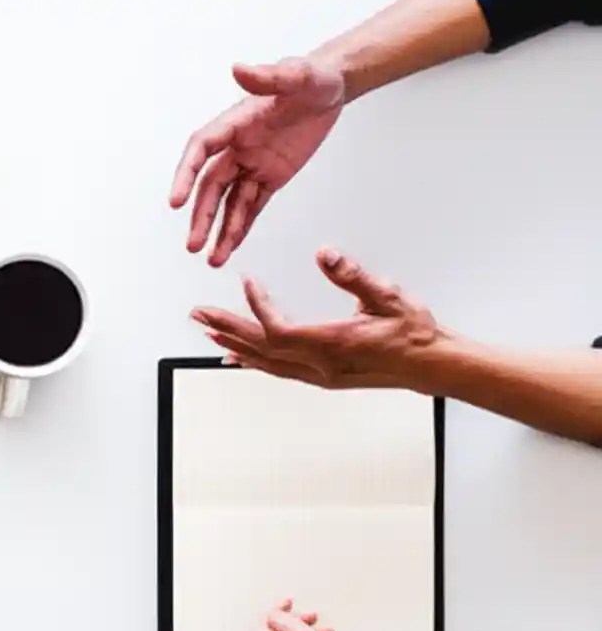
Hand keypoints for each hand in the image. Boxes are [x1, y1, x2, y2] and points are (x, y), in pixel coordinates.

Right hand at [169, 58, 344, 266]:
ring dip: (218, 230)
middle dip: (201, 216)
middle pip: (210, 186)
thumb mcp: (297, 75)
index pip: (201, 149)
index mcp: (235, 122)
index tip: (176, 201)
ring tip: (212, 259)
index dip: (186, 174)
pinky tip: (229, 248)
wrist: (331, 90)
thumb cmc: (313, 78)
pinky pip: (251, 207)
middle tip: (193, 244)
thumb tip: (238, 69)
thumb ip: (269, 76)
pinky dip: (240, 228)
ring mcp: (251, 164)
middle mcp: (237, 146)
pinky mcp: (269, 178)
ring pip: (228, 202)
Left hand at [191, 249, 442, 390]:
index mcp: (332, 344)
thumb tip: (325, 253)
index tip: (247, 280)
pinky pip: (277, 370)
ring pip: (265, 362)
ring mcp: (318, 375)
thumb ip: (353, 274)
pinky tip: (235, 358)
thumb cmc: (412, 331)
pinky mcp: (322, 377)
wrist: (432, 365)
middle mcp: (319, 365)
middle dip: (225, 328)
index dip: (257, 307)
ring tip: (206, 331)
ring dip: (233, 345)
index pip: (278, 329)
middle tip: (197, 313)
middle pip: (260, 348)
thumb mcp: (387, 295)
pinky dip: (252, 360)